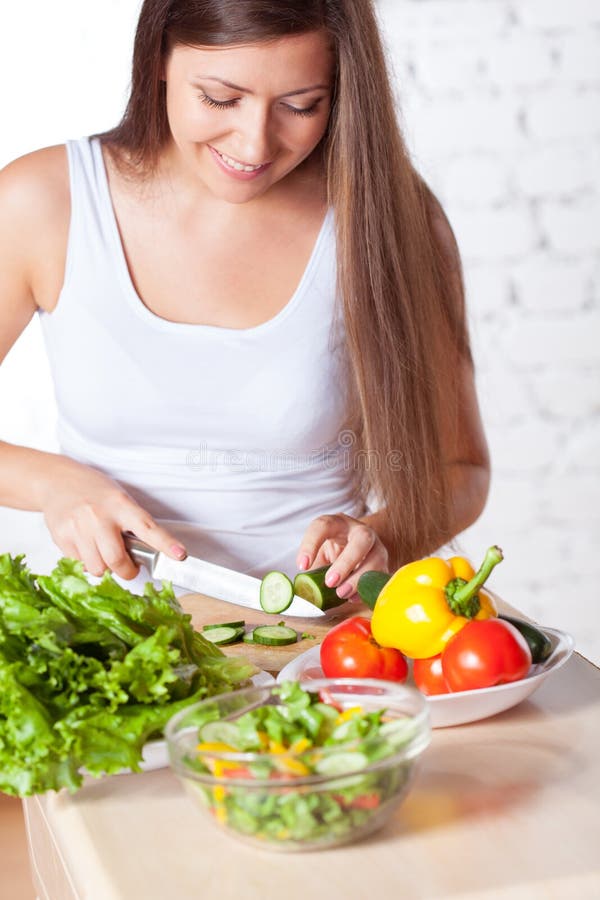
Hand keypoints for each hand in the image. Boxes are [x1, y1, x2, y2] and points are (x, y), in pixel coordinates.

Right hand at [41, 458, 186, 578]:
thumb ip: (132, 524)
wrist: (57, 481)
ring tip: (103, 551)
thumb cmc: (94, 491)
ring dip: (104, 567)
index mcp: (120, 504)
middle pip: (116, 560)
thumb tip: (146, 556)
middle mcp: (99, 516)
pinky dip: (87, 562)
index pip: (148, 527)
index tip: (180, 555)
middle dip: (127, 571)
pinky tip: (86, 545)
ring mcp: (78, 527)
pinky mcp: (61, 537)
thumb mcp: (120, 499)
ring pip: (97, 568)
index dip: (166, 544)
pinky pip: (79, 564)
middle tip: (130, 568)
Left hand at [296, 513, 388, 601]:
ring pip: (376, 558)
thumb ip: (311, 571)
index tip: (302, 566)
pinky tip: (353, 597)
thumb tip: (301, 593)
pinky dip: (367, 588)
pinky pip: (381, 576)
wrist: (357, 550)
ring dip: (358, 579)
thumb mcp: (320, 554)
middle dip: (346, 562)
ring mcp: (376, 546)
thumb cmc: (333, 551)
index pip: (323, 526)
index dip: (311, 545)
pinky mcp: (384, 563)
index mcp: (337, 523)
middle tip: (330, 582)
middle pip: (361, 539)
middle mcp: (359, 531)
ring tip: (341, 593)